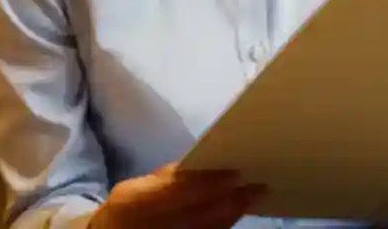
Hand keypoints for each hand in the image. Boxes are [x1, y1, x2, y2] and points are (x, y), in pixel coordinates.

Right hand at [87, 163, 265, 228]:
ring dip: (236, 211)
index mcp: (142, 200)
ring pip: (213, 226)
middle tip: (259, 185)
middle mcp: (160, 223)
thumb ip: (165, 178)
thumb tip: (198, 165)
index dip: (210, 183)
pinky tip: (239, 211)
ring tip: (255, 195)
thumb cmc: (128, 206)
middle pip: (204, 212)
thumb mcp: (136, 186)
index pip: (182, 191)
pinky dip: (228, 223)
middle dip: (233, 199)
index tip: (236, 173)